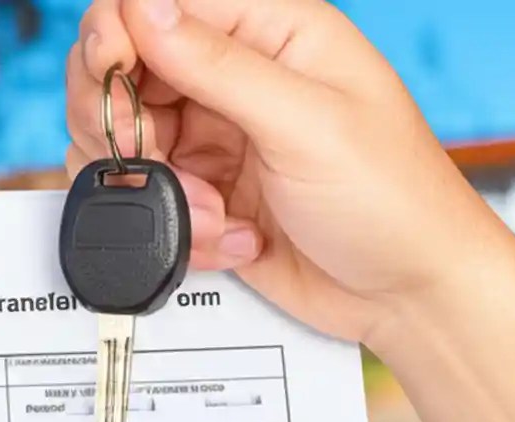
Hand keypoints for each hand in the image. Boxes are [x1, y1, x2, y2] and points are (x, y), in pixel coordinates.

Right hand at [66, 0, 514, 346]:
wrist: (406, 298)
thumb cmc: (393, 201)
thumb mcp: (308, 125)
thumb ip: (219, 66)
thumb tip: (142, 10)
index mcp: (273, 33)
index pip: (161, 3)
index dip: (118, 32)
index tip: (108, 73)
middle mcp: (236, 78)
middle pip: (123, 67)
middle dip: (120, 117)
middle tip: (144, 152)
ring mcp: (214, 136)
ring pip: (121, 136)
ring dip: (151, 181)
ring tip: (209, 208)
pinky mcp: (202, 192)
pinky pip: (144, 194)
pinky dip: (170, 221)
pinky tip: (224, 234)